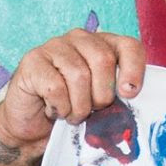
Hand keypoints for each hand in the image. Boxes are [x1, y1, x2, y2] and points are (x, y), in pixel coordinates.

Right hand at [0, 29, 146, 151]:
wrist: (31, 126)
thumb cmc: (71, 111)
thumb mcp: (101, 103)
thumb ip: (118, 94)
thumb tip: (132, 96)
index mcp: (103, 45)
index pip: (129, 46)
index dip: (134, 70)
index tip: (129, 94)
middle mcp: (80, 39)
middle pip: (103, 60)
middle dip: (101, 95)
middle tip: (92, 111)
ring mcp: (54, 46)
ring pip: (79, 75)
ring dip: (78, 107)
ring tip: (72, 115)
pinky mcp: (33, 60)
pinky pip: (55, 87)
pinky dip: (59, 107)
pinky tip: (54, 110)